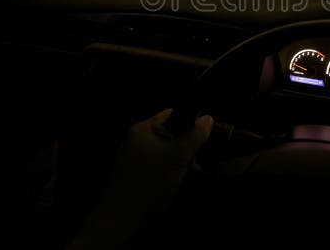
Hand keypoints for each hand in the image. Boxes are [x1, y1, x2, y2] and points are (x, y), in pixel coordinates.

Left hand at [69, 109, 212, 249]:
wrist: (121, 215)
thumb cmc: (150, 180)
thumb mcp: (177, 157)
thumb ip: (194, 137)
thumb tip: (208, 118)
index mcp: (143, 129)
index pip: (171, 114)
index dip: (190, 121)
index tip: (204, 134)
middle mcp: (136, 139)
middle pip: (169, 134)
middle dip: (187, 146)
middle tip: (198, 161)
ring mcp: (134, 156)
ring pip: (164, 151)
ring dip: (180, 160)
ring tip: (191, 173)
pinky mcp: (134, 172)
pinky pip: (156, 164)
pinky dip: (169, 169)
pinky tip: (177, 181)